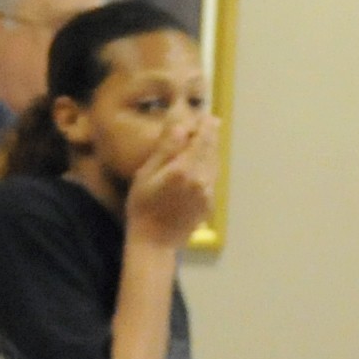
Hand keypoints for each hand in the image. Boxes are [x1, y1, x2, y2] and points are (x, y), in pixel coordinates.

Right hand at [126, 118, 218, 249]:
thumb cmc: (142, 208)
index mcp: (184, 169)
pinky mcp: (209, 204)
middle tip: (210, 122)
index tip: (207, 115)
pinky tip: (201, 167)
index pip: (203, 138)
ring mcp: (208, 192)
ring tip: (206, 141)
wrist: (154, 243)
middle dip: (211, 135)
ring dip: (212, 150)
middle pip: (213, 149)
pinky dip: (210, 167)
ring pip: (215, 163)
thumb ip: (165, 149)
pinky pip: (212, 179)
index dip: (206, 125)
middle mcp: (201, 179)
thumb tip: (181, 126)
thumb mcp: (146, 175)